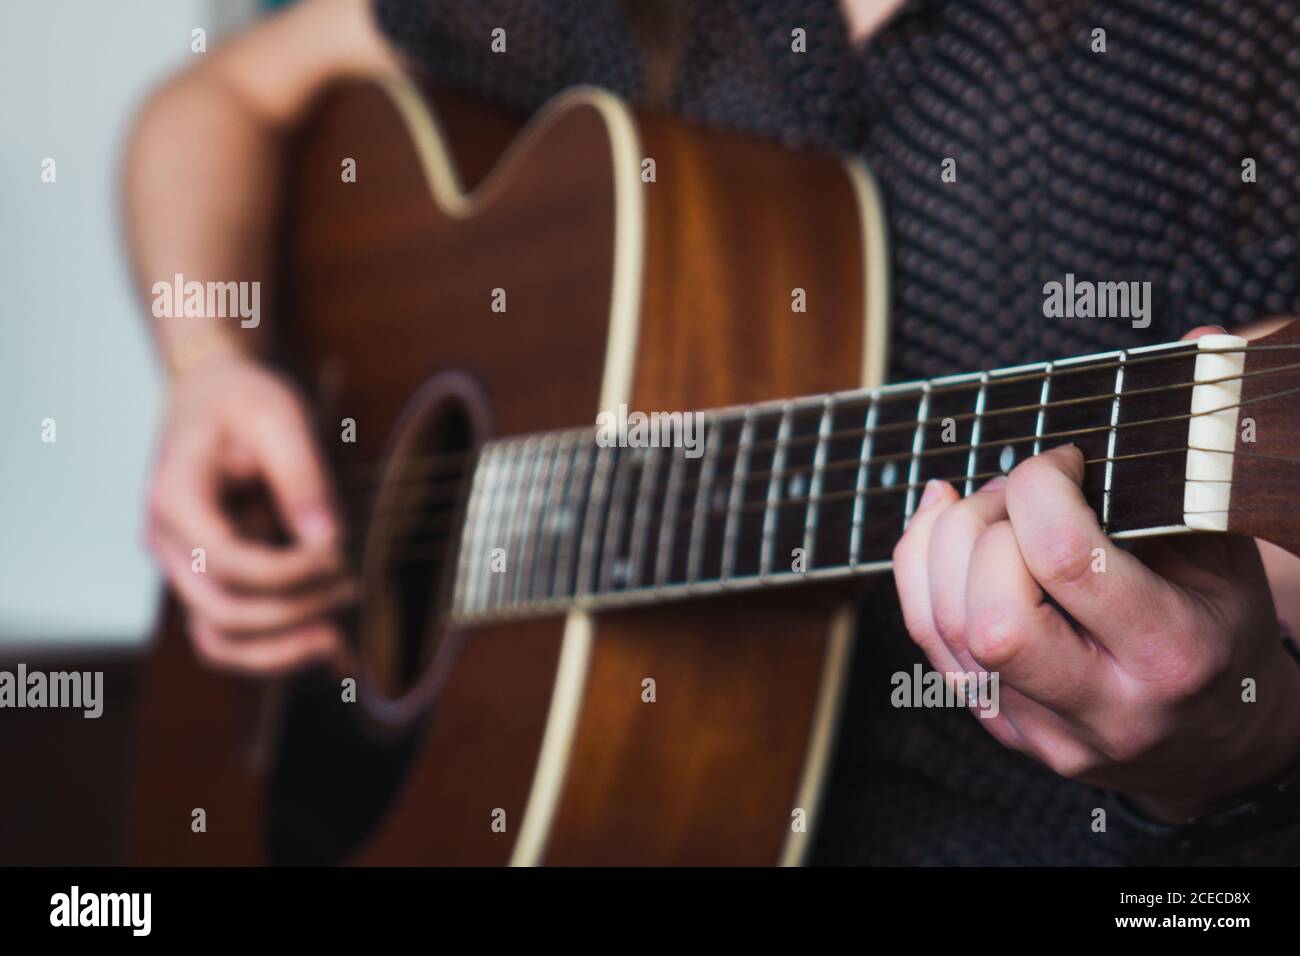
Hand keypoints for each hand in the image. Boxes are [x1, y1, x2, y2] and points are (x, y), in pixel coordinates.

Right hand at [146, 350, 354, 674]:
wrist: (212, 392)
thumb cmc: (243, 398)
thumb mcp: (279, 416)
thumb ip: (302, 476)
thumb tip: (328, 539)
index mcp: (174, 498)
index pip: (226, 561)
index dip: (289, 571)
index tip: (341, 554)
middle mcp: (169, 542)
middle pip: (221, 611)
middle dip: (293, 612)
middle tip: (353, 588)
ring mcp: (185, 566)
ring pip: (218, 638)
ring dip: (279, 648)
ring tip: (339, 641)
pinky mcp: (211, 577)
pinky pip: (234, 630)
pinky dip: (275, 646)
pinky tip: (328, 642)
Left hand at [893, 449, 1299, 823]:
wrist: (1218, 741)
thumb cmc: (1221, 629)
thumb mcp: (1221, 561)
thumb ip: (1151, 509)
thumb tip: (1054, 464)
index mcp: (1170, 656)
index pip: (1064, 561)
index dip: (1041, 488)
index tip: (1062, 463)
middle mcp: (1101, 708)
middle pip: (992, 617)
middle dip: (982, 528)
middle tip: (1014, 495)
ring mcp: (1042, 730)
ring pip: (943, 628)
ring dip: (941, 544)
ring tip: (983, 507)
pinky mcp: (1001, 727)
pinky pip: (929, 642)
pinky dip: (920, 571)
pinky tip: (939, 526)